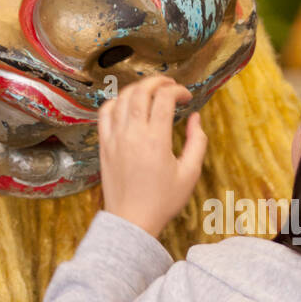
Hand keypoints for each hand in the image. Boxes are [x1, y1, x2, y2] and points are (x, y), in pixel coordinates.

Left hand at [97, 76, 206, 236]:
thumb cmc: (162, 201)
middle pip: (141, 91)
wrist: (132, 220)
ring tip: (151, 90)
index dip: (178, 90)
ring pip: (122, 98)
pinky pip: (105, 113)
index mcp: (155, 140)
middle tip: (170, 84)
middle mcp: (132, 134)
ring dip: (138, 88)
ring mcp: (114, 137)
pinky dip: (116, 101)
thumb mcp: (190, 173)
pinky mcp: (104, 144)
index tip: (187, 96)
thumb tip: (195, 117)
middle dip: (158, 81)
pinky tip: (127, 104)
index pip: (164, 98)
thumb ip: (197, 141)